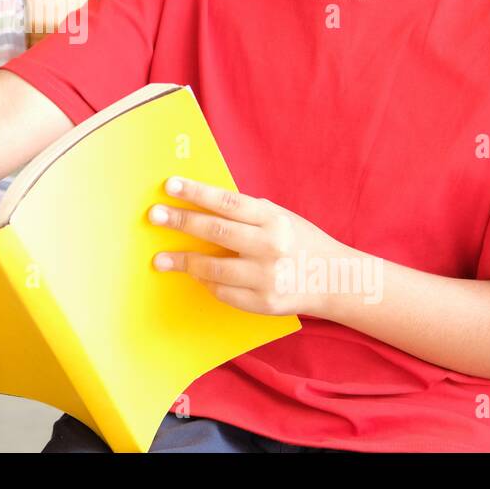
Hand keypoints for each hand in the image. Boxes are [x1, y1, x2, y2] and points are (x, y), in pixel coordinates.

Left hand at [148, 176, 357, 318]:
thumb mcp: (280, 218)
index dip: (196, 193)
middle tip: (154, 216)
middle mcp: (270, 246)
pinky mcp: (263, 303)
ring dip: (183, 262)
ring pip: (213, 268)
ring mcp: (266, 277)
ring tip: (160, 258)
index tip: (170, 186)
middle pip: (215, 232)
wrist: (335, 280)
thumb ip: (247, 214)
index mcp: (273, 219)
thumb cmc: (300, 242)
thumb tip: (200, 204)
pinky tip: (193, 276)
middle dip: (180, 222)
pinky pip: (223, 292)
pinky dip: (206, 282)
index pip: (227, 202)